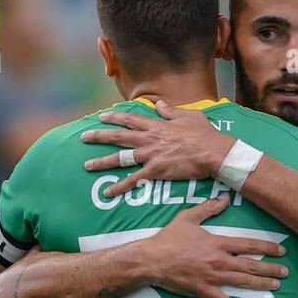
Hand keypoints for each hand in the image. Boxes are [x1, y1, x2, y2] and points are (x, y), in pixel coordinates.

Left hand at [81, 100, 233, 197]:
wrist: (213, 152)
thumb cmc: (205, 134)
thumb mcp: (188, 116)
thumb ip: (170, 111)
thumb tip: (159, 105)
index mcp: (156, 126)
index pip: (130, 119)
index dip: (114, 117)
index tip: (101, 117)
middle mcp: (149, 139)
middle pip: (118, 137)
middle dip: (99, 137)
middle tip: (84, 137)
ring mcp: (150, 156)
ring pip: (120, 158)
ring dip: (102, 162)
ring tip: (87, 166)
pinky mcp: (155, 171)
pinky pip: (133, 180)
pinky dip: (120, 187)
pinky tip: (108, 192)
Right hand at [145, 195, 287, 297]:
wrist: (151, 260)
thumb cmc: (169, 238)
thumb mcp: (188, 217)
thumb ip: (208, 208)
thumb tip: (225, 199)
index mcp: (218, 243)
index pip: (249, 245)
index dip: (268, 248)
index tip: (281, 251)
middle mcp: (219, 261)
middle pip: (251, 265)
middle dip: (271, 269)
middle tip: (285, 272)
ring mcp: (213, 278)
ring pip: (243, 282)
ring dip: (262, 285)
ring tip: (276, 286)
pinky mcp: (204, 291)